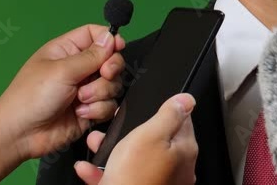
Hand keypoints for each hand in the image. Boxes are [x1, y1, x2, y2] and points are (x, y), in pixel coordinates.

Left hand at [0, 24, 126, 160]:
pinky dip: (97, 109)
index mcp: (68, 50)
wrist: (22, 134)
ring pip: (113, 84)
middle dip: (110, 68)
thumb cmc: (33, 95)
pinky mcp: (91, 110)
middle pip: (111, 59)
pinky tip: (80, 113)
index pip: (96, 35)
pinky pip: (109, 105)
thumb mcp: (62, 70)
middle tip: (104, 74)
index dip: (109, 39)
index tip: (118, 47)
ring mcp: (86, 89)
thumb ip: (91, 55)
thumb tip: (112, 38)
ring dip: (99, 92)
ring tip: (79, 100)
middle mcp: (79, 68)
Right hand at [74, 93, 198, 184]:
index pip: (180, 120)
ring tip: (96, 143)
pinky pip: (120, 178)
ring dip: (112, 150)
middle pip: (153, 140)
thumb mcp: (151, 135)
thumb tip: (187, 99)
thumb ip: (169, 114)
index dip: (160, 110)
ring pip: (133, 159)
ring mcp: (157, 183)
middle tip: (113, 126)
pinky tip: (89, 169)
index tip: (143, 107)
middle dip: (128, 131)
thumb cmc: (136, 178)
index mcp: (183, 151)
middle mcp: (175, 169)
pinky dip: (104, 172)